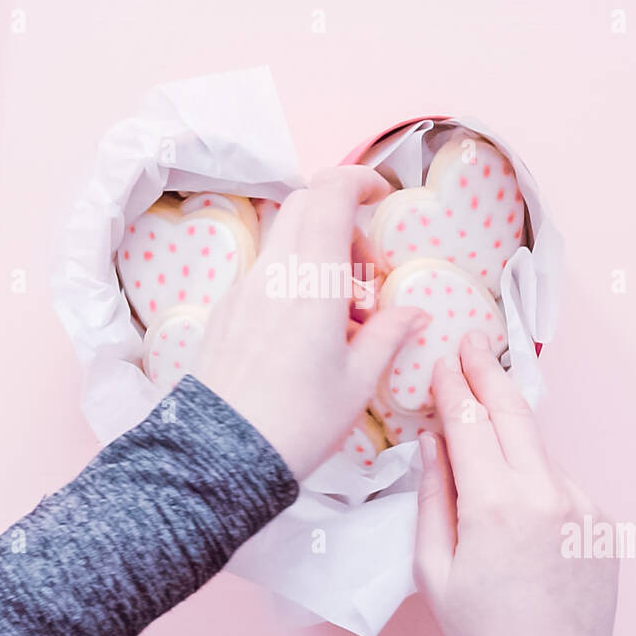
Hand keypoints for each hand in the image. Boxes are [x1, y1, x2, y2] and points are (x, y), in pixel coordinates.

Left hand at [196, 166, 428, 478]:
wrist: (222, 455)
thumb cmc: (298, 421)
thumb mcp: (357, 383)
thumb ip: (388, 336)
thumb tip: (413, 313)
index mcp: (313, 280)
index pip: (330, 193)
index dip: (360, 180)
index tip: (382, 196)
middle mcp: (274, 273)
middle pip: (306, 205)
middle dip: (344, 219)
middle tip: (366, 269)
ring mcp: (244, 288)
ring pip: (286, 241)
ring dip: (320, 254)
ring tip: (341, 314)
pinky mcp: (226, 310)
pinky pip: (266, 273)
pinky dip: (294, 280)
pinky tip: (306, 332)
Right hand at [415, 331, 618, 635]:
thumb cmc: (486, 631)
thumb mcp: (435, 570)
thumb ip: (433, 497)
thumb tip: (433, 443)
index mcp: (495, 505)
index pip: (468, 424)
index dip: (451, 387)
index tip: (440, 360)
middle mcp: (546, 495)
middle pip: (513, 414)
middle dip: (488, 372)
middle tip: (473, 341)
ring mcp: (582, 505)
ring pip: (539, 446)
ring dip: (511, 425)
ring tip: (486, 405)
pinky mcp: (602, 521)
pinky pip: (561, 480)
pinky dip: (535, 473)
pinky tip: (516, 492)